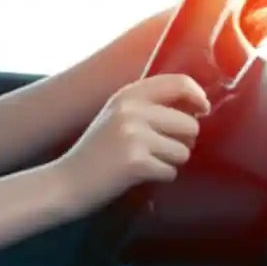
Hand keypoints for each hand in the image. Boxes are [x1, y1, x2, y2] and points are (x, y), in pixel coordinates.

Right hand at [51, 74, 210, 214]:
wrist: (65, 182)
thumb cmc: (95, 152)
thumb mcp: (116, 116)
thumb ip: (148, 106)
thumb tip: (196, 108)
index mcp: (126, 95)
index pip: (178, 83)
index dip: (198, 96)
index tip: (201, 110)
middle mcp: (130, 110)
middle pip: (189, 124)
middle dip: (183, 141)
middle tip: (158, 149)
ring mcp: (133, 135)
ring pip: (184, 150)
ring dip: (170, 161)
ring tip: (143, 162)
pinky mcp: (137, 161)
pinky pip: (171, 171)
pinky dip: (159, 177)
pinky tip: (137, 175)